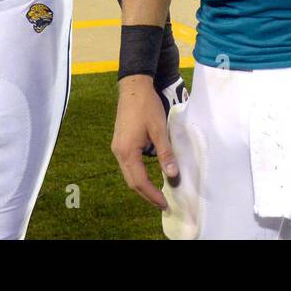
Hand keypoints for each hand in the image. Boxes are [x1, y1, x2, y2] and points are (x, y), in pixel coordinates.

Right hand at [111, 75, 177, 208]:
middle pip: (131, 181)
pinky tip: (149, 175)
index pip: (140, 181)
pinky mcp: (120, 143)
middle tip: (161, 203)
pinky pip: (128, 165)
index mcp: (127, 151)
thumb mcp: (159, 130)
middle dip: (146, 194)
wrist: (133, 87)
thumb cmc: (147, 106)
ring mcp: (117, 148)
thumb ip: (165, 153)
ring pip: (128, 174)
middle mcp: (119, 152)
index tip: (164, 204)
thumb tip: (172, 174)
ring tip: (157, 193)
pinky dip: (138, 174)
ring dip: (142, 185)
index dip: (152, 194)